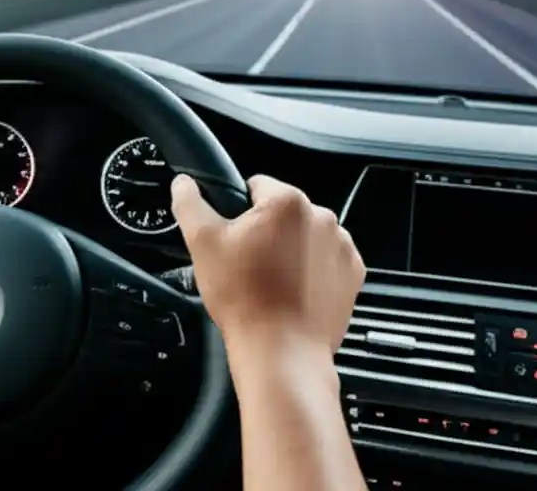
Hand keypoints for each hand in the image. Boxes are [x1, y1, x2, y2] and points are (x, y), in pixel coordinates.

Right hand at [170, 174, 363, 370]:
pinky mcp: (352, 274)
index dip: (237, 211)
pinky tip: (291, 291)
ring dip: (289, 250)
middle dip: (265, 232)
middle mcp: (322, 218)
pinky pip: (326, 260)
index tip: (233, 238)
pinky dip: (311, 271)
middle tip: (247, 265)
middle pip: (282, 212)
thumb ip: (190, 204)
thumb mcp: (202, 244)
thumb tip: (184, 185)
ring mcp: (342, 246)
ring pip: (305, 236)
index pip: (256, 185)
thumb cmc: (245, 300)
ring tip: (269, 282)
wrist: (281, 351)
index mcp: (287, 202)